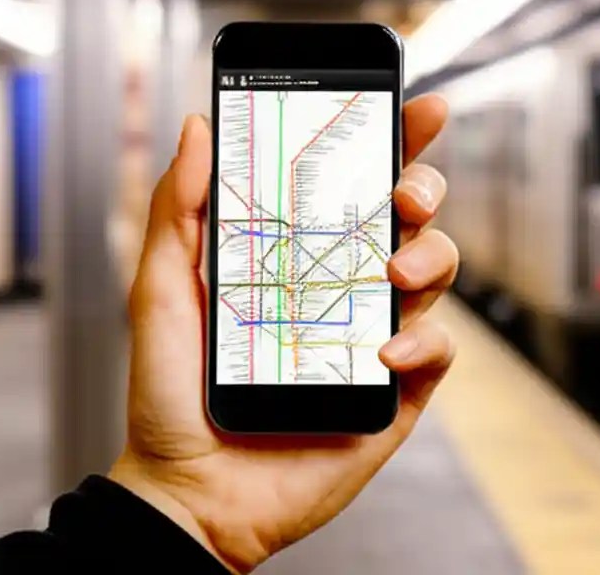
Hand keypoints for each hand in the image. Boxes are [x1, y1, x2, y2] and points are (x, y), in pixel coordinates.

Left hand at [111, 93, 457, 572]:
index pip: (355, 183)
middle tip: (403, 195)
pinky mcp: (396, 393)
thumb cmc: (172, 394)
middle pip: (412, 218)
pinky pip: (438, 352)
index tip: (415, 107)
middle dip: (424, 188)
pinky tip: (383, 352)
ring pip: (437, 273)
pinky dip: (423, 343)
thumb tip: (198, 128)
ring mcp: (374, 336)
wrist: (189, 492)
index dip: (394, 139)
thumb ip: (180, 209)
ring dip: (431, 258)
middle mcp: (345, 286)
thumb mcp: (161, 290)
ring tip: (390, 275)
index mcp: (299, 253)